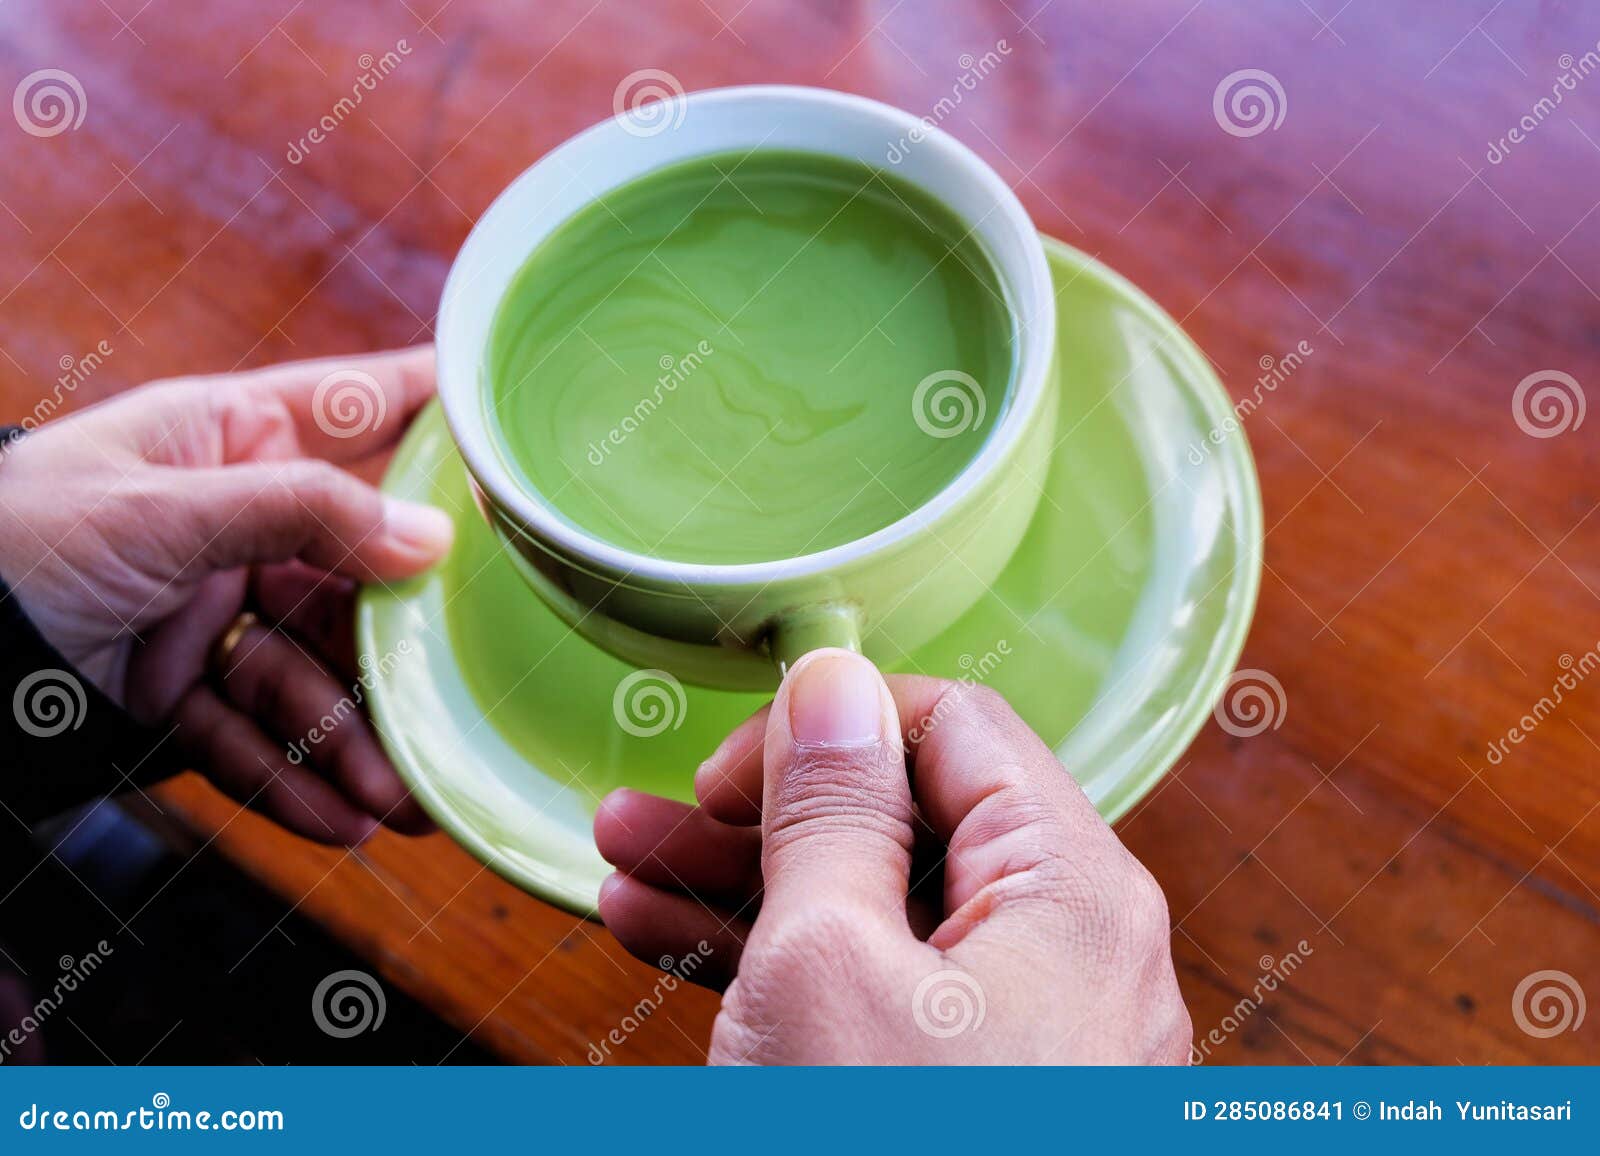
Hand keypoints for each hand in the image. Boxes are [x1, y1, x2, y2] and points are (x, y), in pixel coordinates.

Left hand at [0, 347, 451, 844]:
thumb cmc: (13, 537)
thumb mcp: (163, 510)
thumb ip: (301, 515)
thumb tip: (430, 537)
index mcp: (229, 437)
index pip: (359, 408)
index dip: (440, 406)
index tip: (523, 423)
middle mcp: (235, 519)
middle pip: (356, 576)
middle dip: (405, 646)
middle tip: (469, 692)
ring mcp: (210, 606)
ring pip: (312, 670)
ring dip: (354, 737)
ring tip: (396, 800)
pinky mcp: (178, 688)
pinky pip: (253, 734)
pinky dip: (290, 779)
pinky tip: (336, 820)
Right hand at [595, 648, 1190, 1063]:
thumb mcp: (827, 965)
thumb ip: (832, 809)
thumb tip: (834, 682)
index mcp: (1070, 890)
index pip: (957, 730)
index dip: (833, 726)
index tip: (730, 764)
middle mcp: (1068, 949)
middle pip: (907, 823)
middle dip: (760, 813)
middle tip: (643, 816)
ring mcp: (1026, 1028)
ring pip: (877, 910)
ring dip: (746, 886)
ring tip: (622, 875)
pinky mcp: (976, 1087)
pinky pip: (882, 991)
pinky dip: (782, 965)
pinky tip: (670, 945)